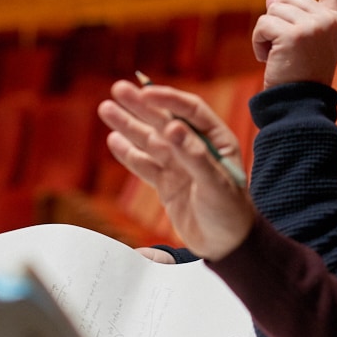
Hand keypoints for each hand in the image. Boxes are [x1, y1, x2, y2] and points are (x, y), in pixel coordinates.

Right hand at [98, 80, 254, 260]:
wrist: (227, 246)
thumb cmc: (230, 212)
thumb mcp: (215, 183)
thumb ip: (193, 156)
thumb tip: (172, 126)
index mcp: (217, 140)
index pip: (191, 111)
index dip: (168, 100)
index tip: (146, 93)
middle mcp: (196, 149)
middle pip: (164, 120)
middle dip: (141, 106)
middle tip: (118, 89)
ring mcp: (179, 167)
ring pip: (150, 141)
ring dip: (129, 125)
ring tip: (106, 108)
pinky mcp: (166, 185)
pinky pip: (145, 165)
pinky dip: (129, 154)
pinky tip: (114, 140)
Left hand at [252, 0, 336, 88]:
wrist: (300, 106)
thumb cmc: (299, 78)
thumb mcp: (299, 42)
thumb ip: (291, 16)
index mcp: (334, 19)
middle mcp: (328, 19)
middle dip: (275, 21)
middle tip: (287, 52)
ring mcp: (314, 25)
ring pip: (270, 10)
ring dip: (265, 34)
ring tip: (280, 58)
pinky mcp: (295, 34)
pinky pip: (262, 25)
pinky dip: (258, 43)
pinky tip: (270, 60)